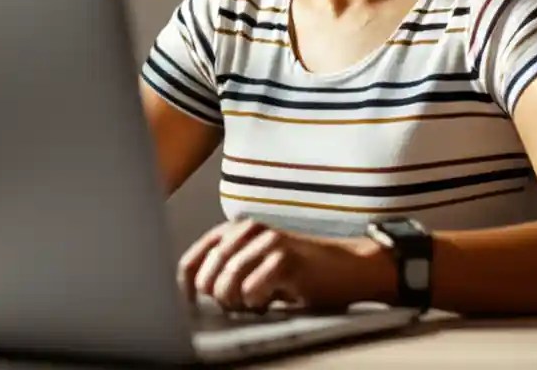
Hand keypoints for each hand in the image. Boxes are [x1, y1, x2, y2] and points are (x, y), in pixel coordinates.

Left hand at [177, 218, 395, 312]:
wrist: (350, 268)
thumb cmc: (302, 271)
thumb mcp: (258, 265)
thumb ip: (227, 269)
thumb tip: (194, 294)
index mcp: (236, 230)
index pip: (192, 259)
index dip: (186, 286)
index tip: (189, 306)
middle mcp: (248, 230)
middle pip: (207, 275)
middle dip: (217, 299)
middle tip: (239, 305)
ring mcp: (266, 242)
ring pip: (226, 284)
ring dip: (238, 304)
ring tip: (256, 303)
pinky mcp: (284, 258)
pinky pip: (251, 291)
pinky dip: (257, 303)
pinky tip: (271, 301)